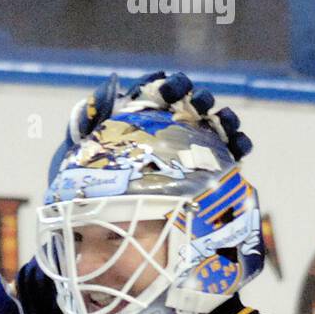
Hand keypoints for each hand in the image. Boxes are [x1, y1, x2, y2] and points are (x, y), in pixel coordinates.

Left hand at [46, 70, 251, 185]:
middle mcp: (163, 133)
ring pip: (212, 128)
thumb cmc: (77, 189)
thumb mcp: (74, 153)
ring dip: (223, 119)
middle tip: (199, 105)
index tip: (170, 89)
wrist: (85, 231)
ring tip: (225, 121)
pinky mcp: (202, 176)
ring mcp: (184, 154)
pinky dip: (237, 146)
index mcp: (136, 121)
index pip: (158, 94)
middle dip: (199, 100)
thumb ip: (91, 117)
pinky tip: (240, 146)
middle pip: (190, 106)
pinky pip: (226, 157)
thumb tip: (113, 81)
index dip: (168, 86)